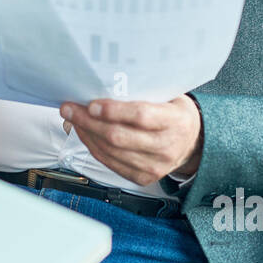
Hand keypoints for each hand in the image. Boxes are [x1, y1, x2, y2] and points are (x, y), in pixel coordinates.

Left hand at [59, 94, 202, 186]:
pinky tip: (85, 134)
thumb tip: (105, 84)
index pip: (141, 117)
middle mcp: (165, 147)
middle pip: (118, 137)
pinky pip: (110, 163)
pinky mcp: (143, 177)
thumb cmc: (175, 114)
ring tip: (73, 118)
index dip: (114, 111)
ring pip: (110, 151)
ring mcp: (154, 166)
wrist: (193, 143)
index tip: (92, 104)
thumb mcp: (170, 97)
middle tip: (70, 108)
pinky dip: (93, 147)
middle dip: (88, 121)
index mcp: (175, 122)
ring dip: (86, 134)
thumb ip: (144, 93)